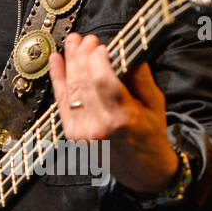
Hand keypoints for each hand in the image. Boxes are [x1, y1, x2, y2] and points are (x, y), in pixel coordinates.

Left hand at [48, 33, 178, 193]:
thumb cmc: (151, 137)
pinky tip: (56, 61)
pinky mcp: (72, 134)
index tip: (102, 46)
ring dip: (70, 62)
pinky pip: (61, 101)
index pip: (102, 79)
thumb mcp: (155, 104)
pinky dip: (57, 79)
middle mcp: (98, 126)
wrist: (143, 172)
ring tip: (73, 43)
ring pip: (70, 88)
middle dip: (82, 54)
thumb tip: (125, 50)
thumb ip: (140, 76)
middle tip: (86, 39)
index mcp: (122, 118)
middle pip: (83, 81)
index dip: (98, 58)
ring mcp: (82, 132)